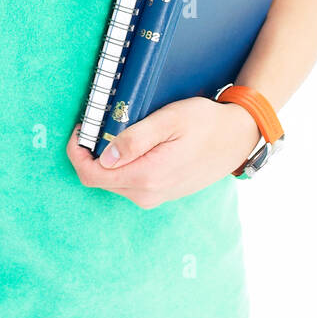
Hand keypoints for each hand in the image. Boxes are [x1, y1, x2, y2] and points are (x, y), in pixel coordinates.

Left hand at [64, 98, 260, 208]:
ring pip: (113, 181)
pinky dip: (122, 164)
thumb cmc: (206, 123)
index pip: (92, 174)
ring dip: (107, 158)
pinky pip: (129, 182)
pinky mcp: (161, 193)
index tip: (81, 127)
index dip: (78, 151)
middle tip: (97, 123)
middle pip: (99, 179)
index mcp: (146, 177)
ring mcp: (155, 197)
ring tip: (117, 130)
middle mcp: (147, 194)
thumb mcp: (170, 120)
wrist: (238, 138)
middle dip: (91, 153)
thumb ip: (135, 138)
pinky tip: (133, 143)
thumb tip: (104, 156)